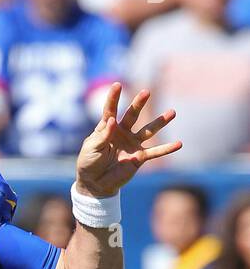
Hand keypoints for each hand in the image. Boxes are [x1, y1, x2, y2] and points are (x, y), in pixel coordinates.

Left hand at [76, 83, 180, 197]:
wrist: (95, 183)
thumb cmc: (89, 162)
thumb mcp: (91, 148)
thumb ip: (103, 135)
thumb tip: (113, 120)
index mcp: (107, 127)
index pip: (111, 109)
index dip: (113, 97)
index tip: (117, 84)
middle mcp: (123, 132)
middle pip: (132, 114)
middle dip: (139, 103)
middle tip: (146, 92)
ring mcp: (132, 144)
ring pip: (149, 130)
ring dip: (161, 122)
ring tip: (172, 112)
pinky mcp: (139, 157)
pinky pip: (155, 152)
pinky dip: (167, 149)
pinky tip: (179, 144)